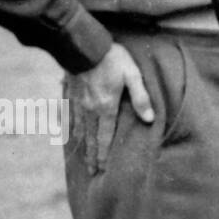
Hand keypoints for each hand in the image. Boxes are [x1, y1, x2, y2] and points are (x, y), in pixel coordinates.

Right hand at [66, 43, 153, 175]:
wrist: (83, 46)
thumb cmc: (113, 59)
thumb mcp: (133, 75)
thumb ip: (141, 97)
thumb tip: (150, 119)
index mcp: (106, 107)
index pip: (105, 136)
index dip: (103, 154)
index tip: (101, 169)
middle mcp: (89, 109)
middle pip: (90, 138)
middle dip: (91, 156)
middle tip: (91, 172)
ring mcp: (77, 103)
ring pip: (79, 130)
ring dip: (82, 146)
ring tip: (82, 159)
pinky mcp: (70, 94)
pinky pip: (69, 117)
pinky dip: (71, 129)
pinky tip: (71, 135)